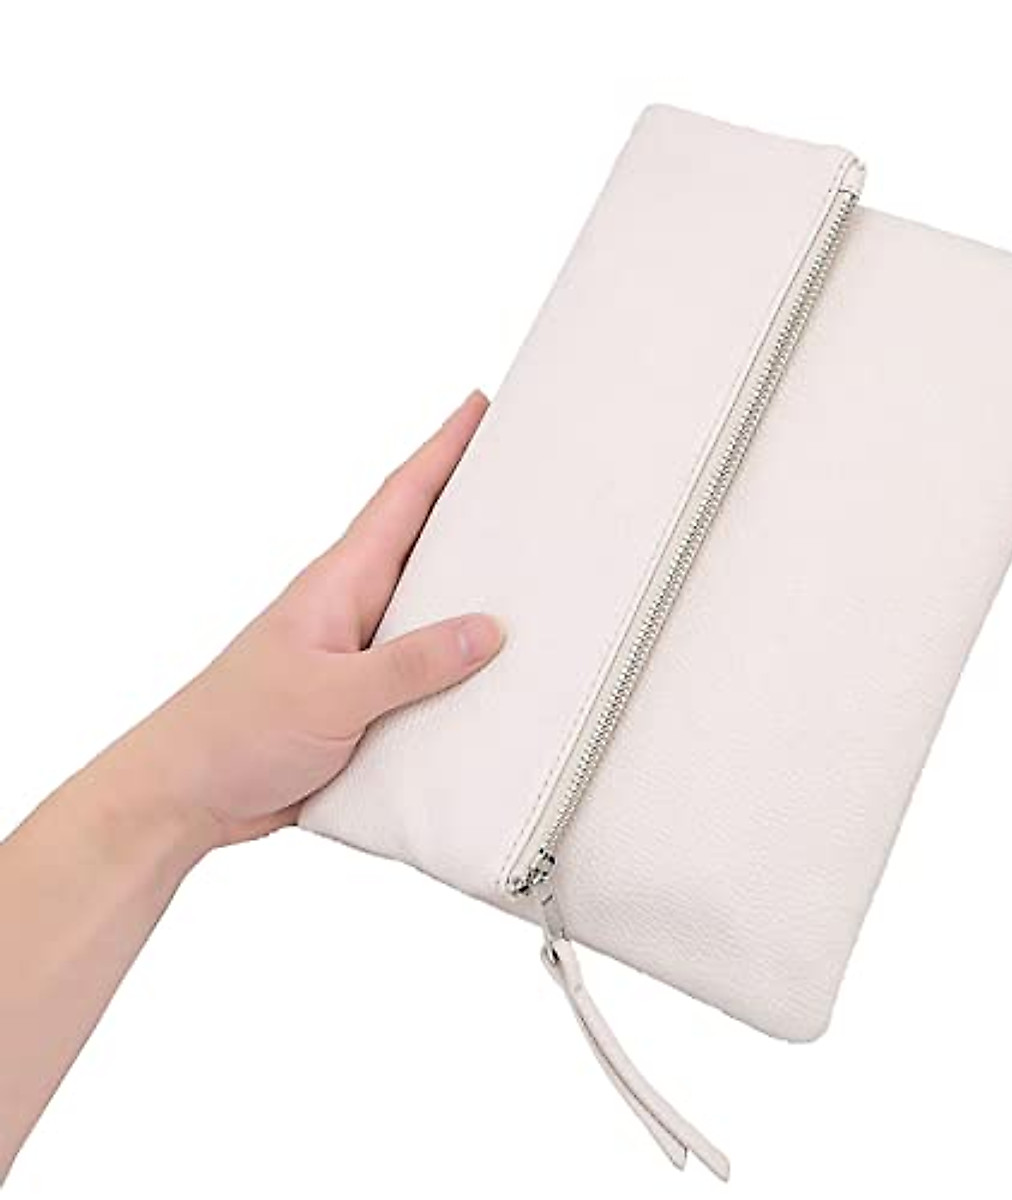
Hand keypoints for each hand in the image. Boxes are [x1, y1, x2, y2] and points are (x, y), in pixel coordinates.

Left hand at [98, 389, 503, 855]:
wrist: (189, 793)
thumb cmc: (236, 728)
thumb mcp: (329, 694)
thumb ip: (409, 664)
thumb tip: (486, 630)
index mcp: (340, 583)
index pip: (401, 499)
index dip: (442, 448)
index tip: (478, 407)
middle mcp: (354, 608)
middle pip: (423, 543)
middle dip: (471, 507)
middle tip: (522, 480)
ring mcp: (359, 651)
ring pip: (429, 607)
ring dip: (472, 590)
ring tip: (528, 575)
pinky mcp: (364, 697)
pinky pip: (424, 666)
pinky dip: (458, 663)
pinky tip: (493, 674)